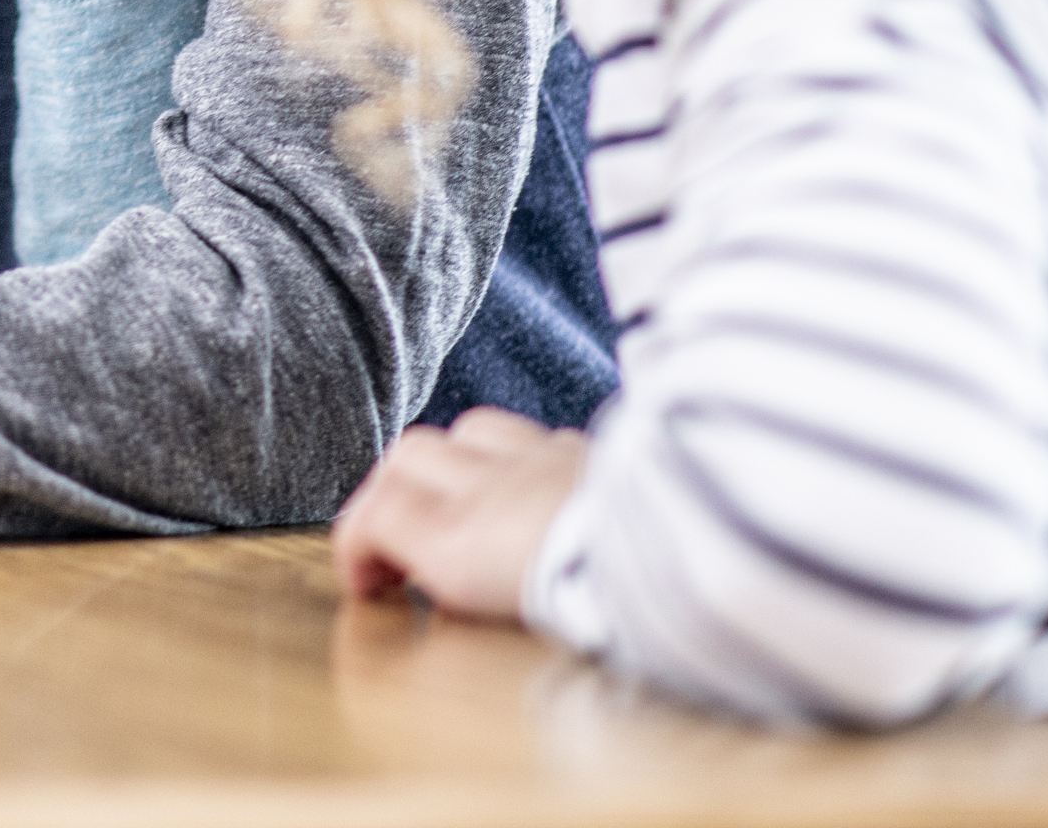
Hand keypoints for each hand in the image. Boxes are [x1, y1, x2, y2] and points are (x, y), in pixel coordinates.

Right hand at [330, 409, 590, 621]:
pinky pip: (536, 440)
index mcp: (462, 538)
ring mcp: (548, 464)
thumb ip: (454, 580)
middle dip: (391, 490)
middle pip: (412, 457)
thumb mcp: (503, 615)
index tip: (366, 582)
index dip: (357, 544)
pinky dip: (515, 461)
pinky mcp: (597, 459)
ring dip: (450, 464)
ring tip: (459, 504)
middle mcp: (497, 486)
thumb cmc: (604, 607)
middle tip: (397, 538)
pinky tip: (530, 493)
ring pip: (472, 433)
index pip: (377, 515)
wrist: (691, 566)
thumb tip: (428, 585)